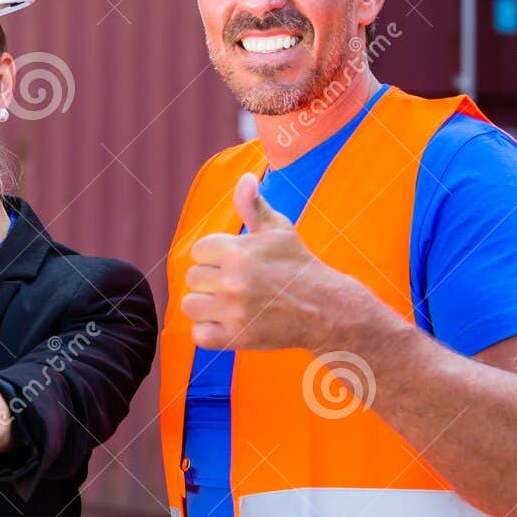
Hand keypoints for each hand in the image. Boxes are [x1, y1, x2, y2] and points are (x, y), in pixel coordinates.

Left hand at [179, 172, 352, 350]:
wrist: (325, 308)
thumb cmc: (297, 265)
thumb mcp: (278, 230)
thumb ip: (254, 205)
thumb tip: (246, 178)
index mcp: (238, 251)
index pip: (199, 251)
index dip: (215, 257)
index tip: (237, 264)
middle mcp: (234, 280)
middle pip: (193, 278)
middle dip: (211, 281)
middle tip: (238, 286)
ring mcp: (235, 311)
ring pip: (190, 305)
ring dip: (207, 306)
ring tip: (230, 304)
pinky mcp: (237, 338)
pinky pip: (199, 336)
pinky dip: (210, 332)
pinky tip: (230, 323)